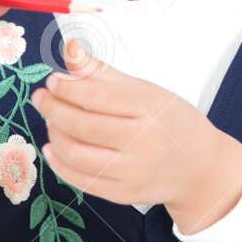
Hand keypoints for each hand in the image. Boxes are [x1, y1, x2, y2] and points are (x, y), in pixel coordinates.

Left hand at [29, 39, 241, 232]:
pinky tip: (52, 149)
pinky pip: (82, 182)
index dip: (67, 88)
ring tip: (51, 121)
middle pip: (82, 126)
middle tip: (41, 98)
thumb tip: (69, 46)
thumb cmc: (171, 121)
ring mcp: (133, 172)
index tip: (52, 81)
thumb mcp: (144, 90)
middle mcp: (142, 141)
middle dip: (53, 110)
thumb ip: (102, 72)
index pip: (95, 97)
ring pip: (77, 155)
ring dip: (55, 136)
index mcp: (148, 108)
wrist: (200, 168)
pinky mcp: (124, 195)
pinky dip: (60, 165)